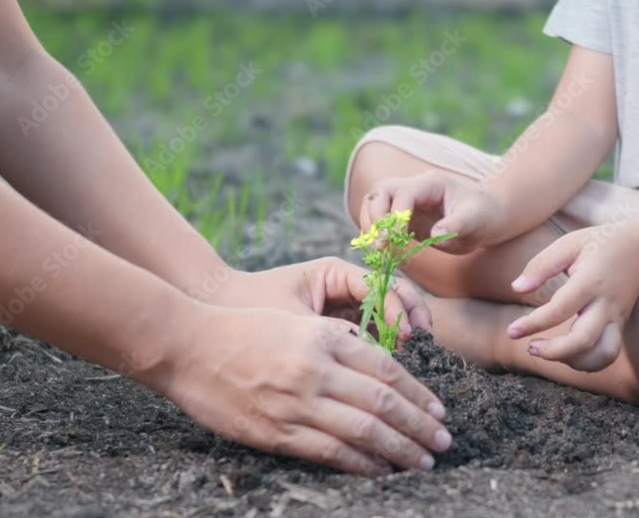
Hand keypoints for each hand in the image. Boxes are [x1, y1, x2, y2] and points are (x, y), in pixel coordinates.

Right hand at [159, 306, 451, 475]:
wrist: (186, 345)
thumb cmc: (244, 330)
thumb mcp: (299, 322)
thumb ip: (339, 346)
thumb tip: (383, 377)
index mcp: (325, 337)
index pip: (387, 369)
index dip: (417, 394)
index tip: (438, 410)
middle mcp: (316, 369)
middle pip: (384, 403)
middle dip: (420, 426)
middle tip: (444, 441)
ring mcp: (296, 403)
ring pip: (364, 432)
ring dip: (401, 450)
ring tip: (423, 461)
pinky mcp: (276, 432)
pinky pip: (330, 453)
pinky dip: (362, 465)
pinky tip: (382, 472)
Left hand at [207, 257, 431, 339]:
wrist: (216, 310)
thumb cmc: (252, 308)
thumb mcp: (295, 323)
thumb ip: (335, 337)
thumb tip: (376, 359)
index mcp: (335, 272)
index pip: (381, 283)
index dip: (400, 307)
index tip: (409, 333)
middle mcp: (343, 286)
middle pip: (390, 295)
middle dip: (410, 316)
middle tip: (423, 339)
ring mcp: (342, 305)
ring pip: (384, 315)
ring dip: (399, 332)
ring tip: (411, 354)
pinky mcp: (338, 326)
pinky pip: (369, 333)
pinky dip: (382, 346)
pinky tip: (389, 365)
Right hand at [360, 171, 505, 254]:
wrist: (488, 219)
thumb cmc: (485, 216)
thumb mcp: (477, 220)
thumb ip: (457, 225)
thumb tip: (436, 234)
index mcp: (430, 184)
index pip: (402, 193)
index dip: (395, 215)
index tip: (396, 240)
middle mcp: (414, 188)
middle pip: (379, 192)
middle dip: (375, 218)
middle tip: (380, 245)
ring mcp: (407, 202)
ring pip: (374, 204)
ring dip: (371, 227)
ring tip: (379, 251)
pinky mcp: (405, 218)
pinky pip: (381, 221)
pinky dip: (376, 235)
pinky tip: (383, 252)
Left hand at [506, 225, 638, 371]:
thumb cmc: (599, 243)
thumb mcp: (568, 244)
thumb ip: (541, 265)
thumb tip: (517, 288)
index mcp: (590, 281)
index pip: (560, 309)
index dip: (533, 324)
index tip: (512, 331)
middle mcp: (606, 304)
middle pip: (584, 340)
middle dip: (554, 352)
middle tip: (531, 348)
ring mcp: (617, 318)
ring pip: (603, 354)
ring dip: (574, 361)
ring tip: (550, 352)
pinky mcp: (620, 327)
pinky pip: (608, 354)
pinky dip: (588, 362)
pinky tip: (567, 354)